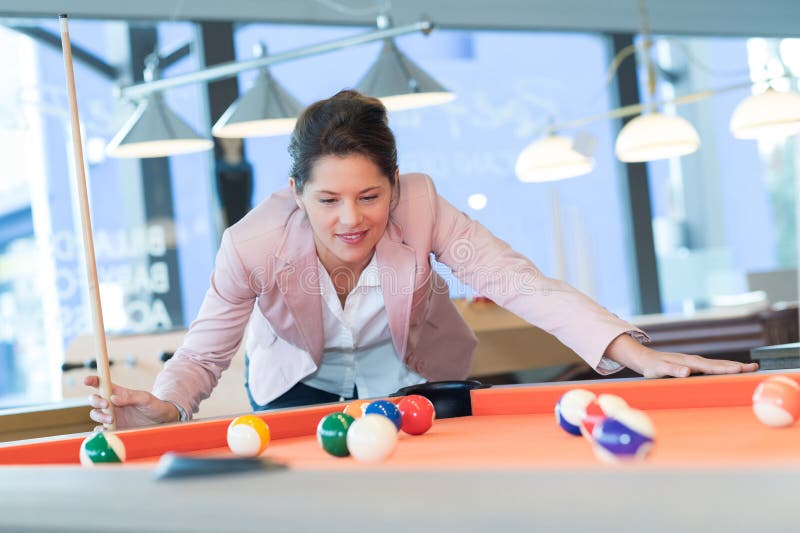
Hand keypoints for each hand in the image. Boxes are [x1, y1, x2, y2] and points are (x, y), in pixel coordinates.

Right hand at [84, 375, 180, 429]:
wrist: (161, 421)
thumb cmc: (154, 406)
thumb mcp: (145, 399)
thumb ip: (130, 397)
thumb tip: (113, 398)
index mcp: (119, 392)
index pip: (102, 384)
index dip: (93, 380)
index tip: (86, 380)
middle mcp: (112, 403)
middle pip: (95, 399)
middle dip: (96, 401)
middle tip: (106, 406)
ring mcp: (112, 415)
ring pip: (95, 414)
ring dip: (99, 416)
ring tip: (111, 419)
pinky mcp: (114, 427)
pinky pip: (101, 429)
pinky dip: (100, 429)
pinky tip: (106, 429)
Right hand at [604, 334, 758, 378]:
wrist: (642, 359)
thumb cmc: (664, 368)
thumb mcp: (682, 373)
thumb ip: (697, 377)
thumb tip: (715, 384)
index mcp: (696, 364)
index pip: (719, 365)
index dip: (735, 366)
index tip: (753, 368)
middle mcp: (689, 361)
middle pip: (712, 364)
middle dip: (730, 366)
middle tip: (746, 368)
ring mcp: (675, 363)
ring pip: (696, 365)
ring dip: (712, 367)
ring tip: (728, 369)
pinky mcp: (661, 367)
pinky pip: (671, 369)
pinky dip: (678, 369)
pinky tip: (685, 372)